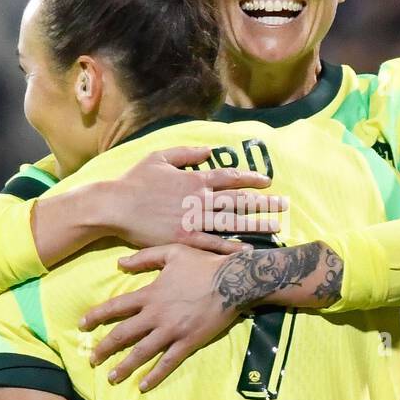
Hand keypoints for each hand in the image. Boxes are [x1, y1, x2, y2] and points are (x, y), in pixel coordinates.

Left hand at [81, 244, 245, 390]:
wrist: (234, 280)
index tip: (82, 325)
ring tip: (111, 377)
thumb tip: (119, 263)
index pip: (116, 307)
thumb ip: (144, 258)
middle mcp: (157, 315)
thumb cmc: (202, 264)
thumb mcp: (172, 252)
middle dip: (105, 348)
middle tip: (92, 359)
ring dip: (125, 366)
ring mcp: (172, 331)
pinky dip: (155, 375)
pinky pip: (168, 362)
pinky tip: (143, 385)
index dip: (97, 316)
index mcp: (150, 294)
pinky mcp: (188, 342)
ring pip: (142, 352)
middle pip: (124, 335)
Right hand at [104, 146, 284, 252]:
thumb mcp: (160, 157)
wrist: (115, 206)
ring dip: (256, 224)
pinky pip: (213, 244)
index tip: (267, 181)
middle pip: (238, 201)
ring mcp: (193, 221)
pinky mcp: (184, 240)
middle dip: (264, 202)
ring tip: (276, 227)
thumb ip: (187, 153)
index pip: (230, 177)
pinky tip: (248, 250)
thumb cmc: (135, 181)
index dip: (251, 178)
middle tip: (284, 205)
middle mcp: (199, 199)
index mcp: (194, 178)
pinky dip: (231, 247)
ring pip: (232, 223)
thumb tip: (210, 149)